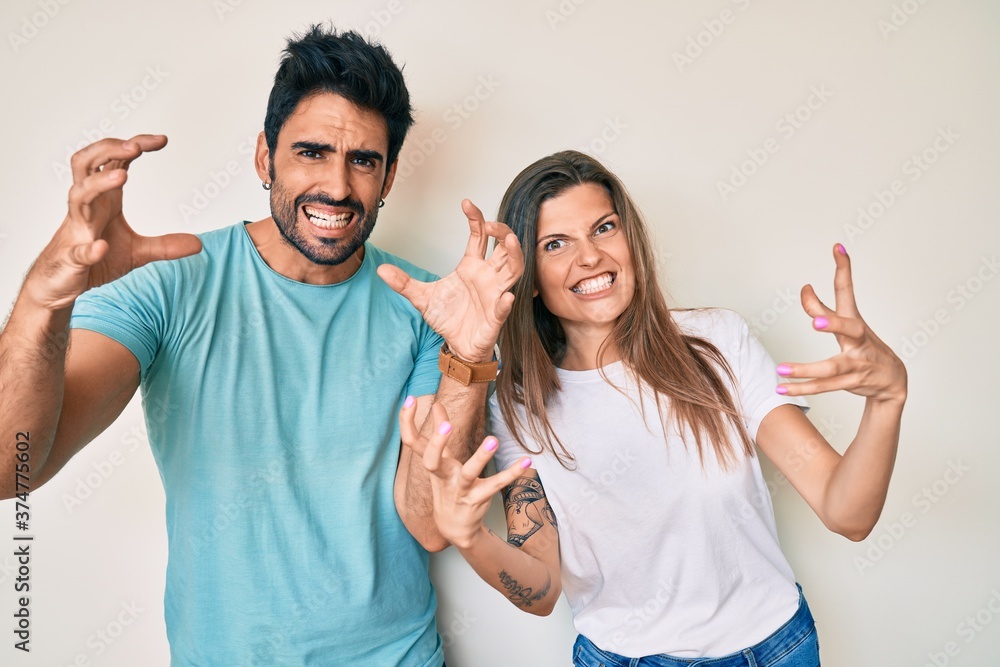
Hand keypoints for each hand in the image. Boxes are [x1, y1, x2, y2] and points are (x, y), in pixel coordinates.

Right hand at [25, 135, 201, 310]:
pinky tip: (102, 248)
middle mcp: (88, 207)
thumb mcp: (138, 253)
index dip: (135, 145)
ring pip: (79, 195)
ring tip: (123, 175)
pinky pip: (79, 250)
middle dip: (108, 149)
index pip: (115, 161)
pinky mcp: (72, 257)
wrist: (61, 286)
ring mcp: (77, 230)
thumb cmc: (96, 261)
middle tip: (136, 146)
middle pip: (86, 163)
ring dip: (99, 183)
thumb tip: (199, 244)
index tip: (162, 140)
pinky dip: (90, 248)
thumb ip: (166, 246)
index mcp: (104, 200)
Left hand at [378, 199, 523, 360]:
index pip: (479, 236)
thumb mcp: (421, 298)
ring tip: (510, 241)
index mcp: (471, 266)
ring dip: (515, 255)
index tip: (466, 203)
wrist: (457, 346)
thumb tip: (380, 270)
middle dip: (502, 232)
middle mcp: (488, 276)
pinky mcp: (496, 316)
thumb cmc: (448, 318)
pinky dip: (506, 302)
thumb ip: (403, 283)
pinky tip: (505, 297)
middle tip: (490, 224)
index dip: (476, 218)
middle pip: (504, 247)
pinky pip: (504, 306)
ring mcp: (495, 294)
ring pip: (514, 270)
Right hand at [399, 397, 530, 548]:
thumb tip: (437, 405)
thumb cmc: (447, 486)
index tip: (410, 399)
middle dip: (437, 443)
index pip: (412, 442)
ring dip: (481, 457)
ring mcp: (460, 489)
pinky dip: (512, 473)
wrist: (454, 527)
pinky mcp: (479, 498)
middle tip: (447, 426)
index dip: (407, 421)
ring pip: (469, 473)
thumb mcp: (441, 461)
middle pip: (431, 461)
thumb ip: (439, 431)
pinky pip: (496, 484)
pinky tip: (527, 461)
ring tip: (494, 439)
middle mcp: (443, 477)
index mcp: (433, 464)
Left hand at [776, 244, 906, 403]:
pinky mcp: (851, 382)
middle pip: (849, 328)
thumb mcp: (847, 324)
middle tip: (816, 321)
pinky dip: (802, 387)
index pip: (848, 291)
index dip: (843, 268)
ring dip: (806, 369)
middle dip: (834, 323)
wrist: (892, 381)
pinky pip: (824, 386)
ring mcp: (857, 363)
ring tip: (781, 369)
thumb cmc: (864, 346)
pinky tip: (782, 388)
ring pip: (832, 367)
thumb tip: (805, 288)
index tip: (837, 247)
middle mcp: (859, 340)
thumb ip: (822, 308)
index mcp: (856, 321)